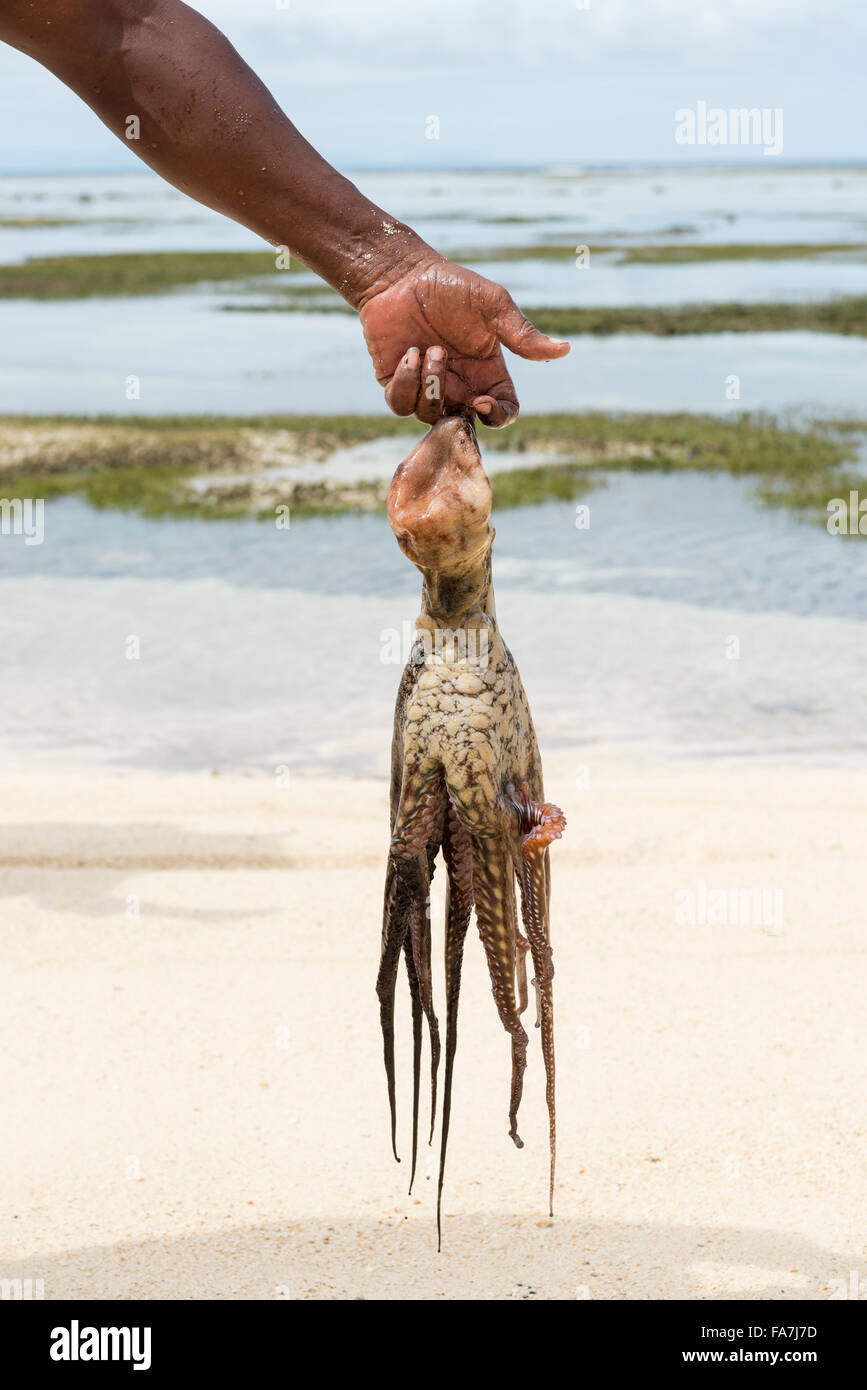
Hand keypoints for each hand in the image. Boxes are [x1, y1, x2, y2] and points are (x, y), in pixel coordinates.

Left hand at [359, 256, 569, 426]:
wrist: (401, 274)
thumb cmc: (450, 286)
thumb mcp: (492, 305)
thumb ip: (522, 333)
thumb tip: (564, 349)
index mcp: (487, 371)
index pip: (503, 409)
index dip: (497, 416)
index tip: (483, 401)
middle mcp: (458, 384)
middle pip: (465, 423)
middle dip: (458, 408)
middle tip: (448, 366)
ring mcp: (427, 386)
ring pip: (429, 416)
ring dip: (431, 384)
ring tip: (429, 348)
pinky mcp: (396, 382)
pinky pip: (401, 404)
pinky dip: (406, 383)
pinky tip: (408, 353)